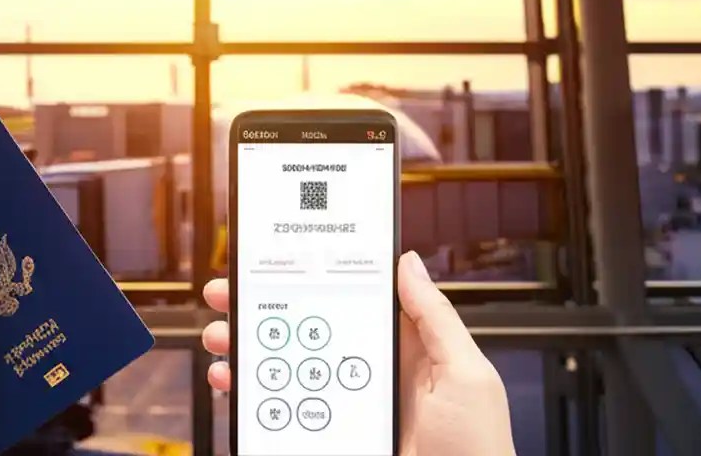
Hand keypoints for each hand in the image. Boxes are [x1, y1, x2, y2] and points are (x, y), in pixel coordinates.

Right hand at [201, 251, 514, 455]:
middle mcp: (370, 374)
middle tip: (227, 296)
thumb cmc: (477, 448)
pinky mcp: (331, 436)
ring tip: (223, 340)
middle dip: (264, 312)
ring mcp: (347, 408)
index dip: (312, 281)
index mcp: (405, 349)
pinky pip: (285, 415)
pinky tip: (237, 388)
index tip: (277, 264)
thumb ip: (436, 318)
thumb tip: (408, 263)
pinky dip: (255, 401)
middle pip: (308, 333)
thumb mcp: (465, 373)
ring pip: (288, 372)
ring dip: (250, 354)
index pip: (350, 302)